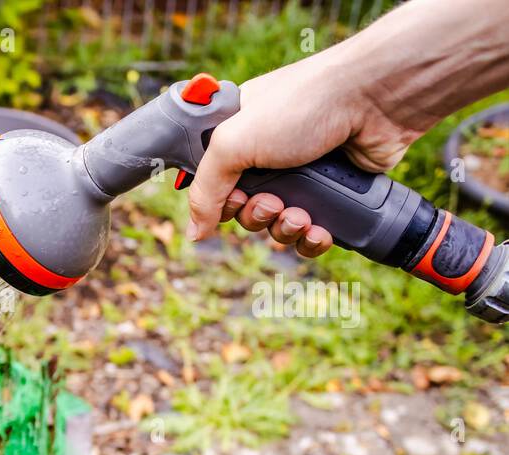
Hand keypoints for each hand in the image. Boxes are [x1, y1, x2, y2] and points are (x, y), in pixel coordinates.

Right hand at [186, 53, 423, 257]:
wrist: (375, 100)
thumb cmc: (303, 106)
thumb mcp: (233, 143)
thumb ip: (204, 189)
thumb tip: (194, 233)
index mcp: (239, 136)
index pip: (215, 184)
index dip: (221, 202)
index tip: (234, 198)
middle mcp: (269, 155)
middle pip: (245, 211)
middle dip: (257, 216)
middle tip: (273, 203)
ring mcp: (304, 175)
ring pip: (278, 226)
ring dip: (285, 230)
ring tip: (301, 216)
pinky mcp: (334, 192)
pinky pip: (311, 233)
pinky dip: (311, 240)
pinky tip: (320, 230)